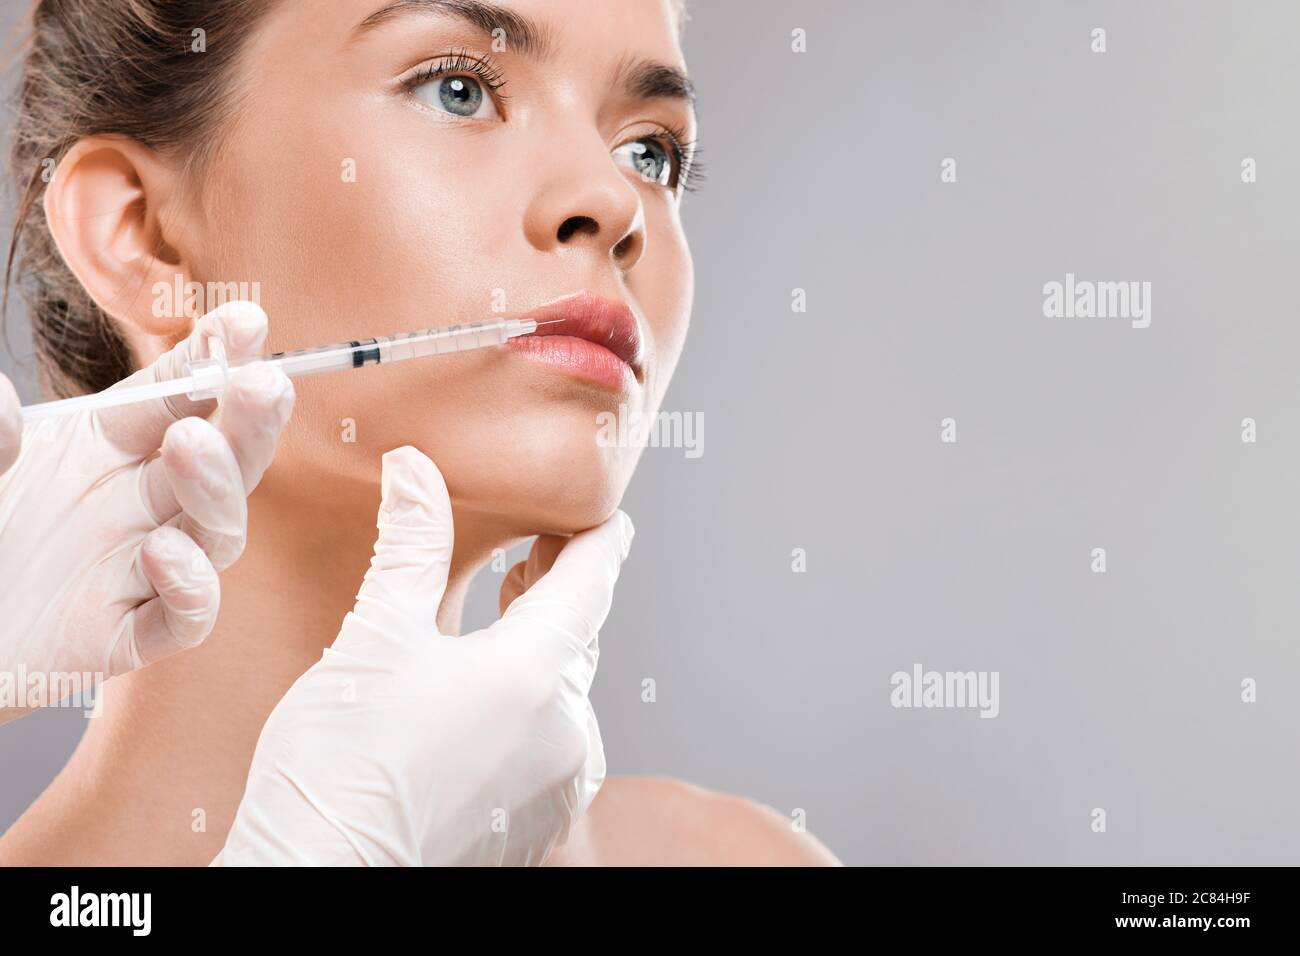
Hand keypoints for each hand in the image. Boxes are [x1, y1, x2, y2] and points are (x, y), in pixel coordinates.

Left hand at [0, 301, 293, 722]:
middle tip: (264, 383)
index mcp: (99, 447)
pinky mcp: (126, 634)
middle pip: (220, 459)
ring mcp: (136, 569)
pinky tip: (164, 554)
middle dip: (250, 420)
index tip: (248, 323)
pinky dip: (192, 587)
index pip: (173, 396)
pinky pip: (185, 616)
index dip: (213, 359)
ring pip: (216, 530)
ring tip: (191, 446)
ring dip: (220, 489)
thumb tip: (4, 400)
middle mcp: (131, 504)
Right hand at [213, 446, 632, 865]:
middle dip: (557, 590)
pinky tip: (487, 698)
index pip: (591, 583)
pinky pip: (552, 744)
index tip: (606, 519)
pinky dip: (530, 707)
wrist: (321, 880)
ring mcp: (556, 783)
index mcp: (534, 673)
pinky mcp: (538, 822)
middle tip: (537, 553)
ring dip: (542, 652)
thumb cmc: (340, 766)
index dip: (598, 541)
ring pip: (565, 694)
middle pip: (577, 638)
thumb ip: (409, 546)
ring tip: (506, 616)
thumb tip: (416, 470)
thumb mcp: (374, 636)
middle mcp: (564, 730)